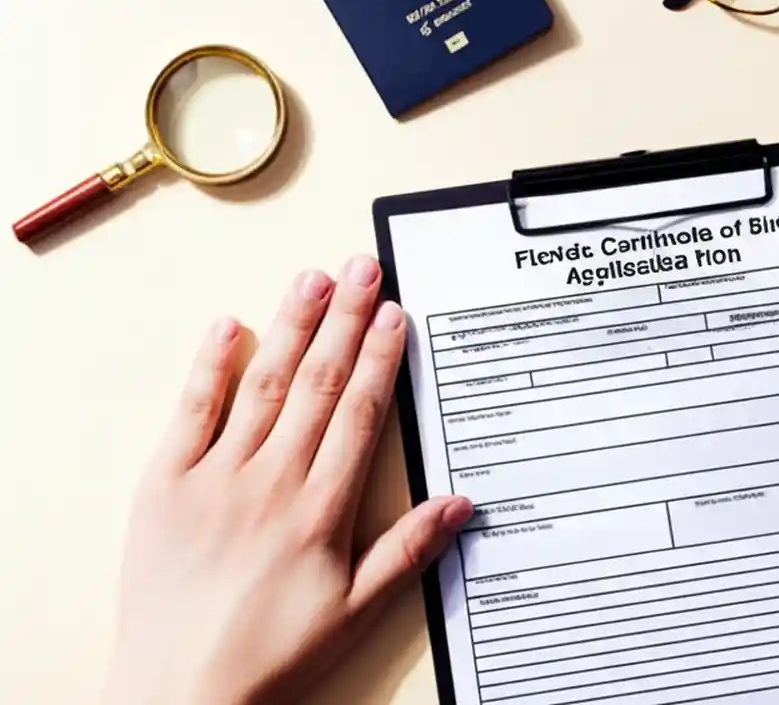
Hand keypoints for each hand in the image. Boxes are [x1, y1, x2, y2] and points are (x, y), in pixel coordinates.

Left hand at [103, 256, 472, 704]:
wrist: (178, 692)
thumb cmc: (270, 655)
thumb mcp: (355, 612)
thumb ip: (408, 551)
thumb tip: (461, 504)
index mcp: (320, 510)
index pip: (360, 414)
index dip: (381, 358)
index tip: (395, 315)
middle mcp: (270, 481)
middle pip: (317, 384)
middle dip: (345, 320)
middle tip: (362, 269)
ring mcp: (214, 477)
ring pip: (261, 384)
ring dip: (290, 326)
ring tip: (313, 279)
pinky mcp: (163, 484)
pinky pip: (189, 411)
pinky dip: (208, 365)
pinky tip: (229, 324)